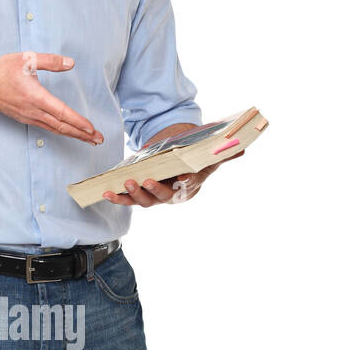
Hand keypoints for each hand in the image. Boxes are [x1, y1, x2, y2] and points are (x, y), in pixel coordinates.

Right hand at [0, 51, 103, 144]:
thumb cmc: (2, 71)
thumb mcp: (27, 58)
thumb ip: (50, 61)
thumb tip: (70, 63)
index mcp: (36, 97)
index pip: (62, 113)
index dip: (78, 122)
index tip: (91, 129)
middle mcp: (34, 111)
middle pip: (62, 126)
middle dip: (82, 134)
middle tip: (99, 140)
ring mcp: (29, 117)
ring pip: (56, 129)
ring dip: (74, 135)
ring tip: (89, 139)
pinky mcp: (26, 118)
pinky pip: (47, 128)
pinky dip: (61, 131)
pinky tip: (69, 132)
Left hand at [101, 150, 243, 205]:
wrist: (176, 160)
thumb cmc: (192, 159)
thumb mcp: (207, 155)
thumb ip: (223, 154)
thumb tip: (241, 148)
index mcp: (189, 186)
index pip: (188, 186)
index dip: (186, 183)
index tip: (183, 178)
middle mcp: (171, 194)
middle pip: (162, 197)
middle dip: (153, 190)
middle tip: (146, 180)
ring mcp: (153, 195)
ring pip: (143, 200)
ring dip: (132, 195)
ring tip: (125, 184)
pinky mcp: (139, 192)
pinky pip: (128, 198)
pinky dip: (118, 197)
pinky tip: (107, 192)